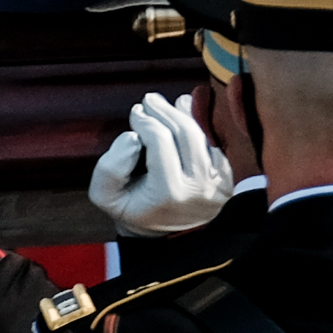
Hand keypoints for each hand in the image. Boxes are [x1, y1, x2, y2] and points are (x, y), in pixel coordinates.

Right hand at [88, 91, 235, 237]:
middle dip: (164, 110)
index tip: (135, 113)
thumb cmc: (132, 208)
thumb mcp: (106, 196)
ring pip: (201, 134)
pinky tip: (181, 116)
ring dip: (181, 113)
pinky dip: (196, 125)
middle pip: (185, 132)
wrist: (163, 232)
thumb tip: (133, 137)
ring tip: (164, 104)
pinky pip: (212, 142)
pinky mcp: (226, 178)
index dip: (146, 120)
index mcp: (169, 193)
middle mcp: (198, 188)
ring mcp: (217, 183)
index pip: (160, 141)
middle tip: (149, 99)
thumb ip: (110, 167)